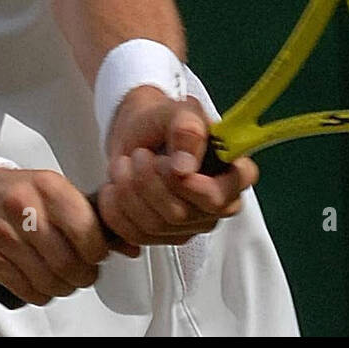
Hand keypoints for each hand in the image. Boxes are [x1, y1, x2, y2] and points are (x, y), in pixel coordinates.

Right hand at [0, 167, 110, 305]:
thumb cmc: (22, 193)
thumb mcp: (58, 193)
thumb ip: (93, 218)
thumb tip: (130, 246)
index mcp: (48, 186)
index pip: (85, 231)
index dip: (97, 252)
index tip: (97, 255)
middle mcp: (23, 206)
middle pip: (67, 262)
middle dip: (82, 276)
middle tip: (84, 274)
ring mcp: (0, 232)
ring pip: (47, 281)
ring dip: (63, 287)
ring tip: (63, 278)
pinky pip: (25, 289)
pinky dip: (40, 293)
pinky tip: (40, 279)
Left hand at [97, 86, 258, 247]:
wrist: (137, 132)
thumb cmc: (162, 121)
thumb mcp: (176, 111)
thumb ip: (186, 129)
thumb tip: (185, 166)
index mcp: (233, 171)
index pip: (230, 194)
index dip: (200, 188)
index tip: (173, 168)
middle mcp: (218, 203)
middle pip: (183, 213)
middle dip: (150, 182)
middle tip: (139, 155)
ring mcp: (191, 224)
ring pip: (156, 225)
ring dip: (130, 191)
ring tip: (124, 163)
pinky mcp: (163, 236)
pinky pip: (136, 233)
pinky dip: (116, 208)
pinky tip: (115, 186)